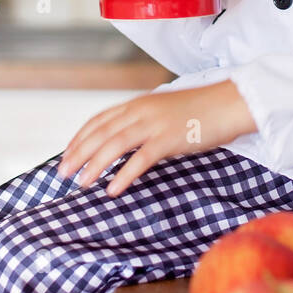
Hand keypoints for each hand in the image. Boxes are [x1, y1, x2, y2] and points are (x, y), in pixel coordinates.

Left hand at [57, 80, 257, 196]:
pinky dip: (124, 174)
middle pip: (101, 132)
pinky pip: (141, 158)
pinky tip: (113, 189)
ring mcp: (155, 123)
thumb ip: (144, 122)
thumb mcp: (165, 112)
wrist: (230, 103)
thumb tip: (126, 142)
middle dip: (78, 153)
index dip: (80, 137)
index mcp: (139, 103)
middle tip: (62, 173)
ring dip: (94, 164)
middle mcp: (142, 110)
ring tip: (81, 183)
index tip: (66, 154)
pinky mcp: (170, 138)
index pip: (99, 119)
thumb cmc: (201, 111)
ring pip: (115, 144)